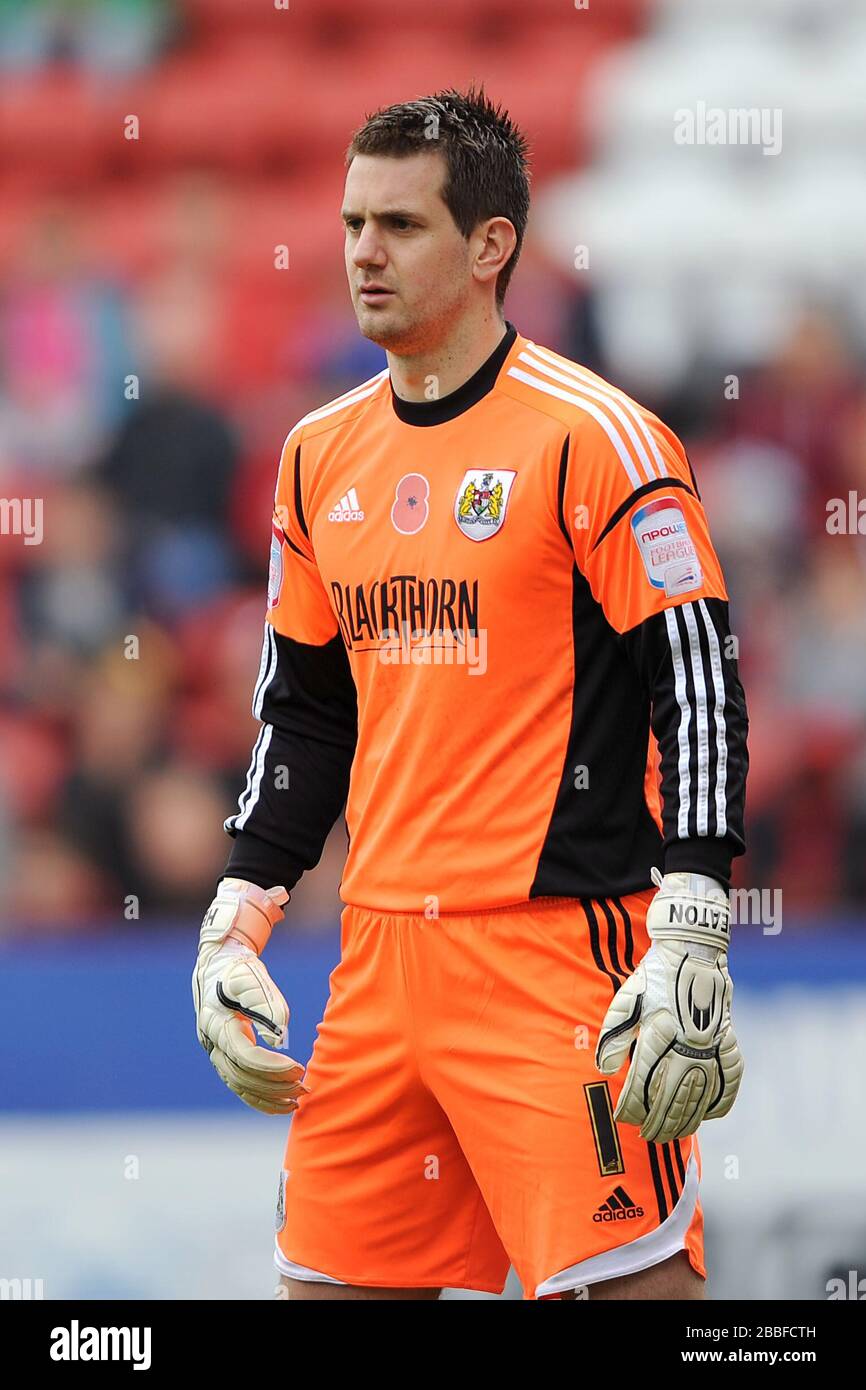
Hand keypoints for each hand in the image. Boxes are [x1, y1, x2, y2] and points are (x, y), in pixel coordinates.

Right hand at [192, 878, 307, 1114]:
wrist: (218, 966)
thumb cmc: (238, 971)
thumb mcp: (252, 978)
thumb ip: (266, 1005)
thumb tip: (278, 1039)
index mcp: (216, 1024)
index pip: (243, 1055)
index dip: (270, 1066)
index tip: (298, 1068)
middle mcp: (212, 1043)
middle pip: (242, 1076)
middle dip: (274, 1084)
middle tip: (305, 1085)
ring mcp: (215, 1053)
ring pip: (240, 1085)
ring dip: (269, 1096)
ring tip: (299, 1099)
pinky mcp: (224, 1057)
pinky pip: (239, 1086)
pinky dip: (260, 1098)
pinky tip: (282, 1104)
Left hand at [595, 867, 742, 1141]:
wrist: (694, 951)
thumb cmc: (654, 975)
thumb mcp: (625, 999)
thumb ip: (613, 1036)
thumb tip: (603, 1070)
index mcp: (658, 1036)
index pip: (642, 1086)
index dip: (630, 1108)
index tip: (622, 1119)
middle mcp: (686, 1048)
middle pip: (672, 1100)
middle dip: (657, 1124)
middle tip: (646, 1136)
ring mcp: (711, 1048)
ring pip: (700, 1098)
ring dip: (685, 1121)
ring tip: (672, 1135)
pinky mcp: (728, 1043)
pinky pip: (729, 1082)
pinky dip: (720, 1103)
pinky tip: (709, 1115)